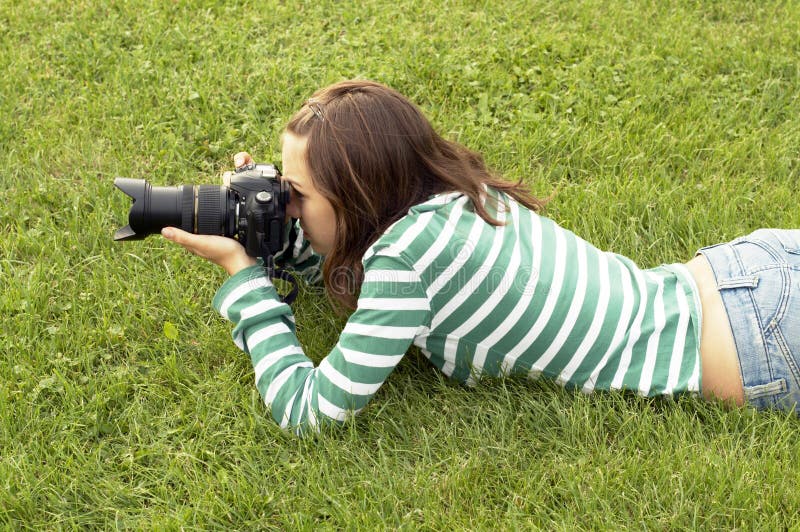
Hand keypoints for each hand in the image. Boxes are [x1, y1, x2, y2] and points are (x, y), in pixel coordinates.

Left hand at [162, 151, 257, 275]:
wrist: (243, 260)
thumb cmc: (223, 252)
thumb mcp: (201, 242)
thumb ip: (184, 237)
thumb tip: (164, 231)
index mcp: (193, 245)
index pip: (178, 233)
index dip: (173, 224)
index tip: (168, 213)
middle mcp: (200, 244)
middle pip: (189, 231)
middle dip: (185, 220)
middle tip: (181, 207)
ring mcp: (211, 243)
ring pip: (201, 230)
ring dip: (198, 222)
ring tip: (196, 211)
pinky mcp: (222, 240)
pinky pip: (213, 230)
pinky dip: (211, 224)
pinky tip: (214, 219)